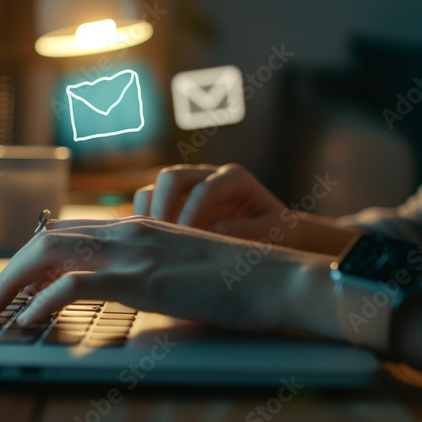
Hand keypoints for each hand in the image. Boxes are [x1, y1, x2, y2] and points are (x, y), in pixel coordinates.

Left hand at [0, 216, 334, 335]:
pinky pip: (74, 287)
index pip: (67, 231)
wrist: (274, 277)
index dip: (32, 257)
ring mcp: (132, 251)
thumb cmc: (236, 279)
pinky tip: (29, 323)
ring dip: (13, 285)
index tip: (14, 285)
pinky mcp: (140, 279)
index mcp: (137, 225)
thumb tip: (119, 289)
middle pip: (47, 239)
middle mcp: (128, 229)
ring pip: (49, 255)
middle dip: (10, 271)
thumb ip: (146, 269)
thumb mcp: (182, 267)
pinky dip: (42, 304)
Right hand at [133, 163, 293, 242]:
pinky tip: (147, 245)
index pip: (204, 189)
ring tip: (148, 244)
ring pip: (154, 188)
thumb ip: (250, 231)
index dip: (191, 214)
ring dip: (147, 214)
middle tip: (158, 240)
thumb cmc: (278, 233)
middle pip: (171, 177)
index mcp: (234, 178)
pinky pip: (148, 205)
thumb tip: (215, 231)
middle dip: (161, 207)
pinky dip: (143, 222)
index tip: (185, 241)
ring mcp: (188, 188)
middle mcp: (207, 175)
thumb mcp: (275, 232)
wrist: (275, 234)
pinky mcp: (174, 203)